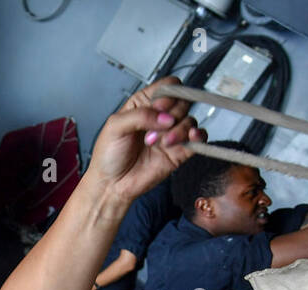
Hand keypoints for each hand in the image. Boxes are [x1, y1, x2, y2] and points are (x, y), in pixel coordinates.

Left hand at [84, 75, 205, 206]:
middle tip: (153, 131)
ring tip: (162, 143)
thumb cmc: (108, 155)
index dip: (169, 94)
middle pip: (182, 102)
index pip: (168, 87)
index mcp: (144, 104)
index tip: (159, 107)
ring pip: (190, 120)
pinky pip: (198, 139)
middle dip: (171, 115)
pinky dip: (198, 136)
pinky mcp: (179, 152)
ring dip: (179, 130)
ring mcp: (170, 134)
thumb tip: (165, 118)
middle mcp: (160, 118)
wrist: (112, 184)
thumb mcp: (115, 126)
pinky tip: (190, 138)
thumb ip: (140, 115)